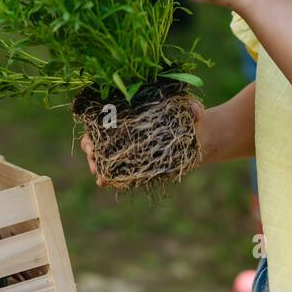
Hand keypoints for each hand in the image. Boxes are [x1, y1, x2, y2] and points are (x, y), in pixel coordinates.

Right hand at [80, 96, 204, 184]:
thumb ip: (193, 109)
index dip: (94, 127)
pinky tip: (103, 182)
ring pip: (104, 157)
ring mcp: (130, 150)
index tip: (92, 136)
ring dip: (97, 165)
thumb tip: (193, 109)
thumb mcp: (193, 112)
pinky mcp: (136, 166)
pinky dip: (109, 177)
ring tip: (98, 173)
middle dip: (90, 148)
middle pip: (99, 139)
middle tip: (93, 157)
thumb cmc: (192, 120)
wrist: (200, 141)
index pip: (106, 118)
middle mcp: (127, 132)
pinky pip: (118, 172)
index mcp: (133, 115)